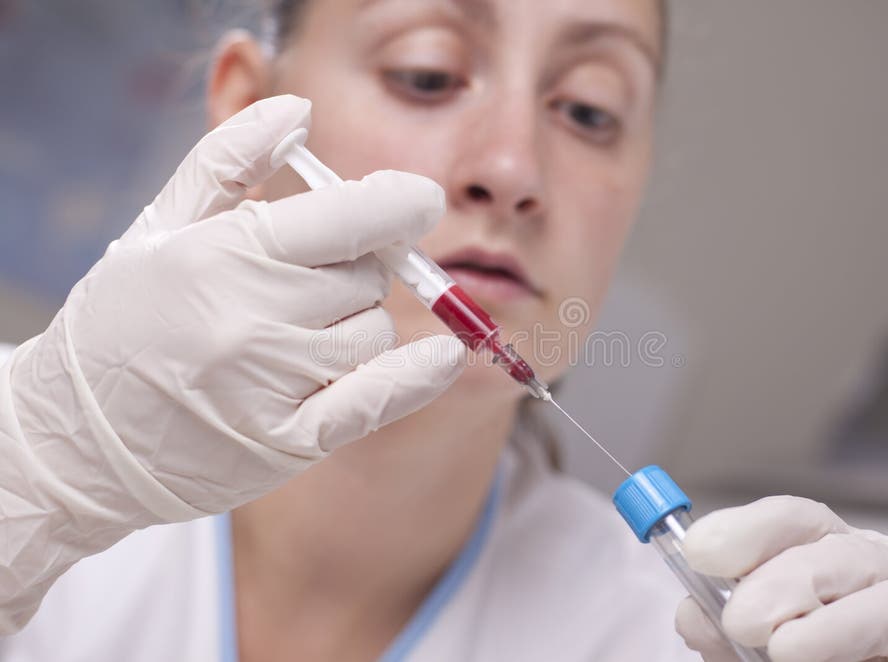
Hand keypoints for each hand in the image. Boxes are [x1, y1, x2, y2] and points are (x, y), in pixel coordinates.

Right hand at [0, 95, 464, 630]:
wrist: (77, 439)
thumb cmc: (124, 320)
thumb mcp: (160, 226)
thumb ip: (229, 160)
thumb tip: (298, 109)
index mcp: (223, 254)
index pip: (347, 219)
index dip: (398, 205)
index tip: (421, 202)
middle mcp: (251, 319)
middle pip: (366, 279)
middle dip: (352, 272)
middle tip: (305, 284)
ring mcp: (270, 386)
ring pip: (372, 334)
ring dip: (355, 327)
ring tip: (296, 336)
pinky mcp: (286, 443)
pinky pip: (376, 402)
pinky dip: (417, 379)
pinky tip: (445, 357)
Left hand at [674, 496, 887, 661]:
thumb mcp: (754, 650)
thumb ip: (724, 632)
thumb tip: (692, 613)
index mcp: (807, 550)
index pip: (780, 520)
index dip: (740, 528)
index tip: (698, 550)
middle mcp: (853, 555)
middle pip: (815, 532)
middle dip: (770, 571)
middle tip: (738, 618)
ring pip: (857, 562)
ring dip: (809, 598)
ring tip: (778, 646)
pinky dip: (850, 629)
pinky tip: (804, 648)